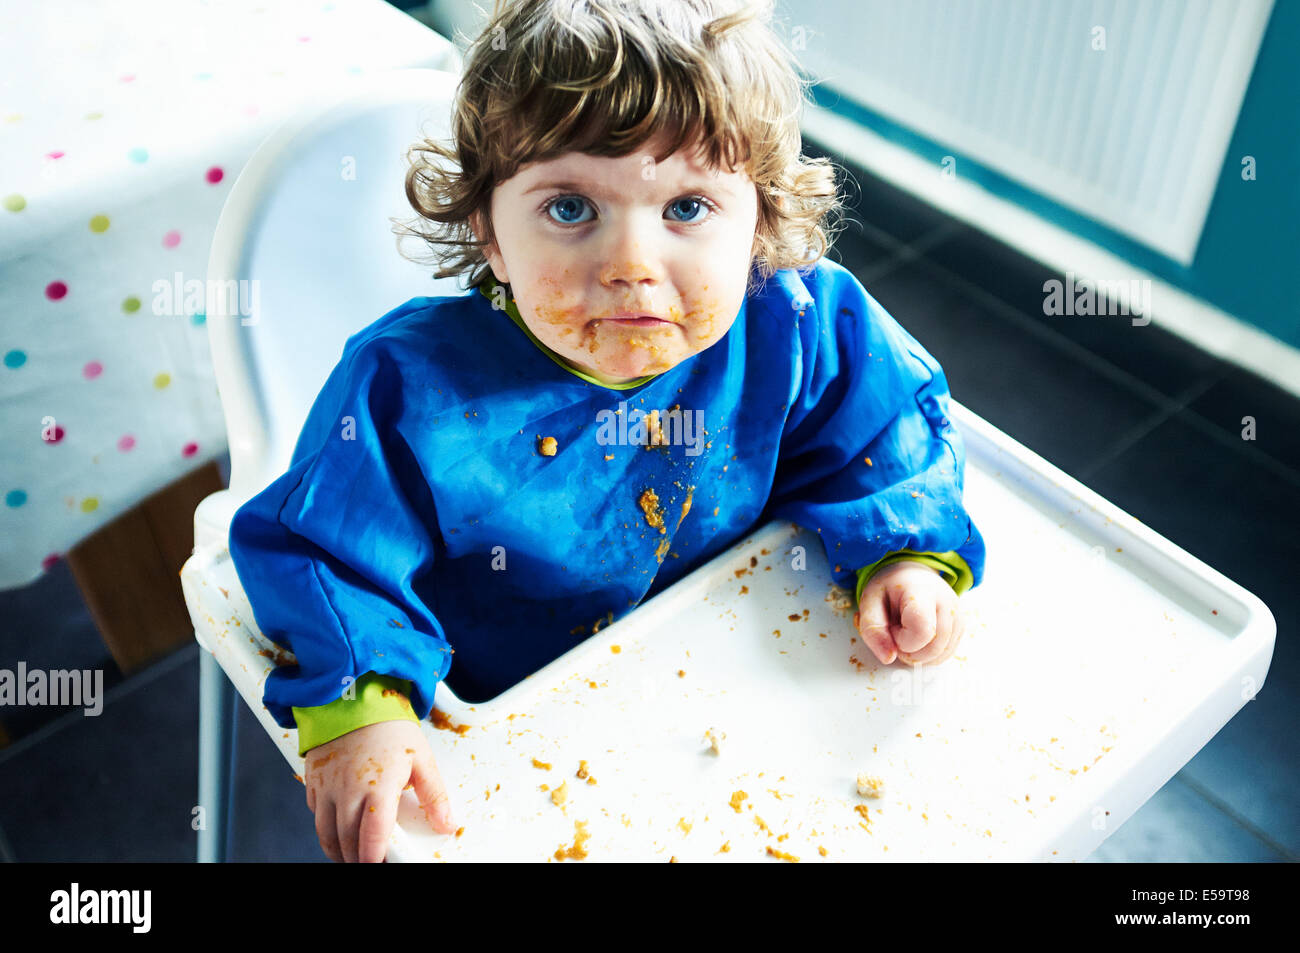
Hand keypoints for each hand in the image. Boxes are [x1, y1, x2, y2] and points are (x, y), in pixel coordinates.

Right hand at [303, 719, 455, 862]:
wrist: (355, 696)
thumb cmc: (389, 725)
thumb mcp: (421, 758)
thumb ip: (434, 795)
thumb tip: (447, 824)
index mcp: (378, 787)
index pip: (373, 837)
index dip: (374, 859)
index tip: (380, 865)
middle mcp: (347, 791)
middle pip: (346, 840)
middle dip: (356, 859)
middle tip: (368, 862)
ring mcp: (327, 785)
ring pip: (324, 832)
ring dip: (336, 849)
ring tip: (349, 855)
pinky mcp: (313, 778)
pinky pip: (315, 811)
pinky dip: (324, 825)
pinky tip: (336, 826)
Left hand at [853, 560, 964, 665]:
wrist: (910, 574)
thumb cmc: (889, 589)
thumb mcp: (869, 604)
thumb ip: (873, 631)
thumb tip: (888, 658)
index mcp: (922, 592)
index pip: (922, 631)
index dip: (902, 640)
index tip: (892, 627)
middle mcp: (947, 602)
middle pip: (934, 648)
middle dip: (909, 651)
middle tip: (897, 632)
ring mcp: (957, 614)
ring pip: (941, 654)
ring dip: (919, 654)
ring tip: (907, 632)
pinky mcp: (961, 626)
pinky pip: (946, 654)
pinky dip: (928, 655)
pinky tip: (918, 638)